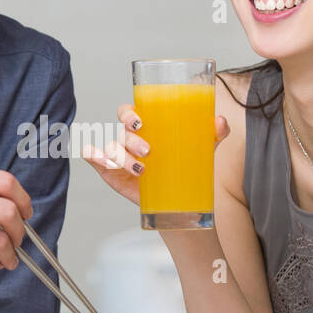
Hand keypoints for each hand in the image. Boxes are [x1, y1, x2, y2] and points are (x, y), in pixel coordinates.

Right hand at [84, 104, 229, 205]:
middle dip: (131, 138)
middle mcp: (129, 139)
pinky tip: (97, 159)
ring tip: (142, 170)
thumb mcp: (202, 147)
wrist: (180, 200)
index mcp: (146, 127)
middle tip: (149, 151)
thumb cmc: (186, 165)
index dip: (129, 113)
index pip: (129, 112)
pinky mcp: (112, 173)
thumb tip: (219, 122)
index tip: (141, 122)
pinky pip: (95, 161)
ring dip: (121, 157)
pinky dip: (92, 156)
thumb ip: (213, 133)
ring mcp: (119, 156)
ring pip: (112, 149)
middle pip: (120, 129)